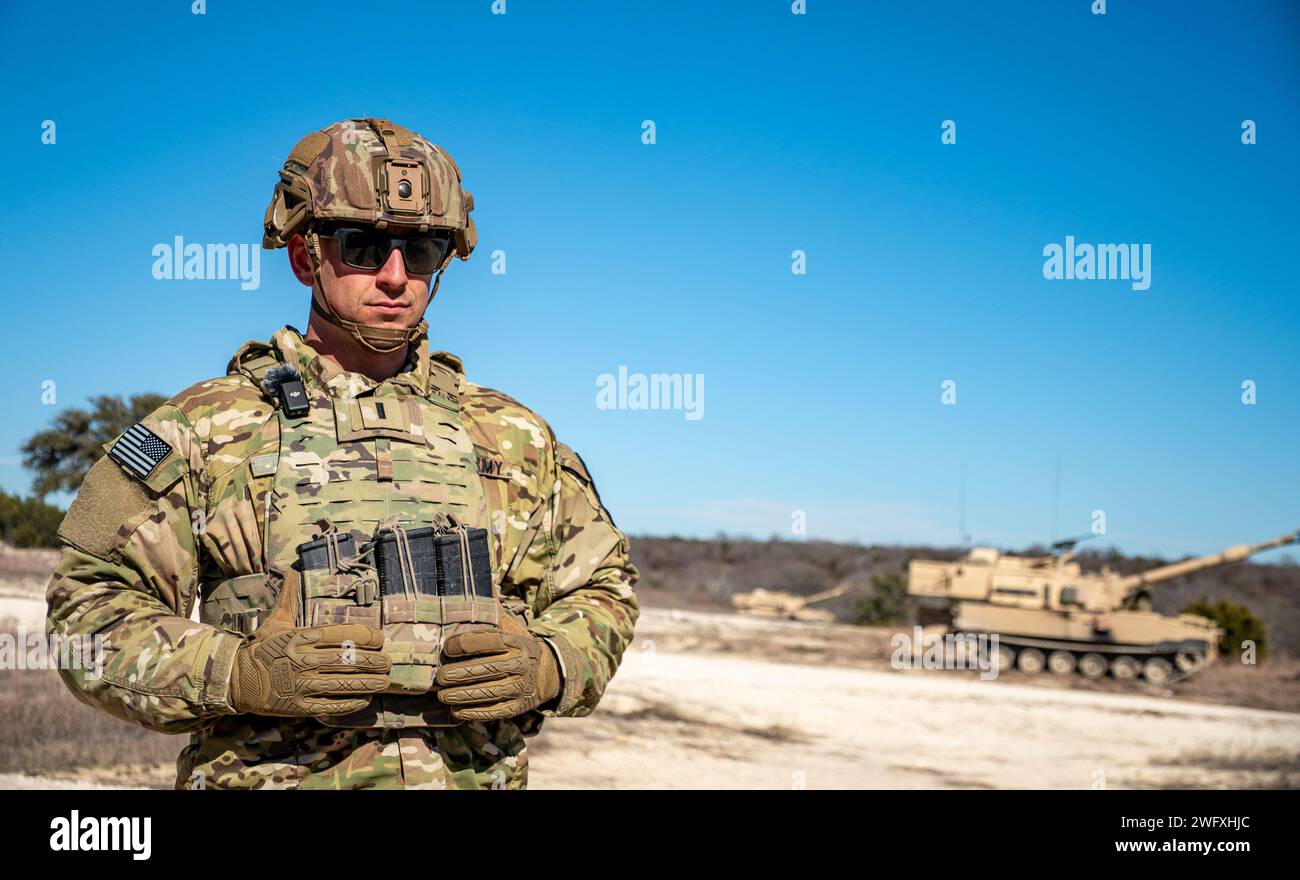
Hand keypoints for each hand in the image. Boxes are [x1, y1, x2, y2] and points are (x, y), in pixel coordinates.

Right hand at [229, 566, 390, 717]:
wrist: (236, 679)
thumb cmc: (262, 648)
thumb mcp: (276, 621)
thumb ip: (289, 598)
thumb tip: (291, 570)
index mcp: (301, 637)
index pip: (340, 634)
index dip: (365, 635)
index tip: (380, 638)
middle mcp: (303, 660)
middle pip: (346, 660)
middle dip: (373, 662)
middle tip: (389, 662)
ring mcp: (301, 685)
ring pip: (342, 684)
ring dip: (368, 683)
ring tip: (384, 682)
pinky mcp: (298, 706)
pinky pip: (329, 706)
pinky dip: (349, 703)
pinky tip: (364, 700)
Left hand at [435, 614, 560, 721]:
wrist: (546, 673)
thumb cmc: (515, 649)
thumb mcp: (510, 629)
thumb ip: (493, 611)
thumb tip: (484, 580)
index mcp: (515, 642)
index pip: (489, 641)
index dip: (465, 644)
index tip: (446, 648)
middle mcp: (520, 664)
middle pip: (485, 669)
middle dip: (458, 674)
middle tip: (439, 677)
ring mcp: (520, 687)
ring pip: (487, 692)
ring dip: (462, 695)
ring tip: (442, 695)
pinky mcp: (517, 707)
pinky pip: (493, 711)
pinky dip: (473, 712)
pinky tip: (456, 711)